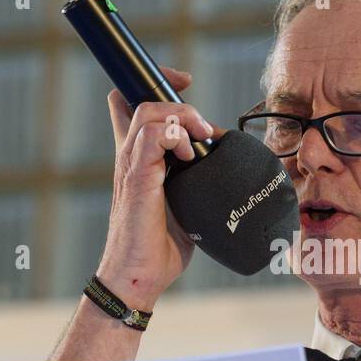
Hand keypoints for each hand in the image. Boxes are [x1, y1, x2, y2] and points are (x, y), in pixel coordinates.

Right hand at [98, 67, 222, 309]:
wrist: (138, 278)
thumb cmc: (160, 247)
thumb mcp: (187, 205)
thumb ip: (200, 181)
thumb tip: (231, 167)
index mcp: (138, 158)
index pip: (129, 103)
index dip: (157, 82)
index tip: (183, 82)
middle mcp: (129, 156)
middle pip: (140, 97)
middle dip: (176, 94)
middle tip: (204, 125)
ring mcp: (130, 165)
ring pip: (149, 111)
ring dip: (182, 117)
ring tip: (201, 140)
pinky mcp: (136, 179)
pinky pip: (151, 136)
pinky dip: (176, 136)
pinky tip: (191, 157)